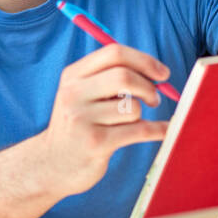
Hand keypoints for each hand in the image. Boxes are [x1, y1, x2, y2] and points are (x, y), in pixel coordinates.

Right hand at [41, 43, 170, 197]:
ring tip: (128, 124)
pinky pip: (139, 131)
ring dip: (140, 116)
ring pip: (133, 107)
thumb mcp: (83, 94)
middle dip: (149, 88)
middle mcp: (74, 94)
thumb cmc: (79, 125)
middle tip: (155, 100)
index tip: (162, 73)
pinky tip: (164, 130)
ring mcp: (82, 119)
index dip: (144, 61)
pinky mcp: (96, 143)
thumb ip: (112, 78)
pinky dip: (159, 129)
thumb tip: (157, 72)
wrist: (53, 164)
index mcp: (73, 75)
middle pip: (124, 76)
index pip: (114, 53)